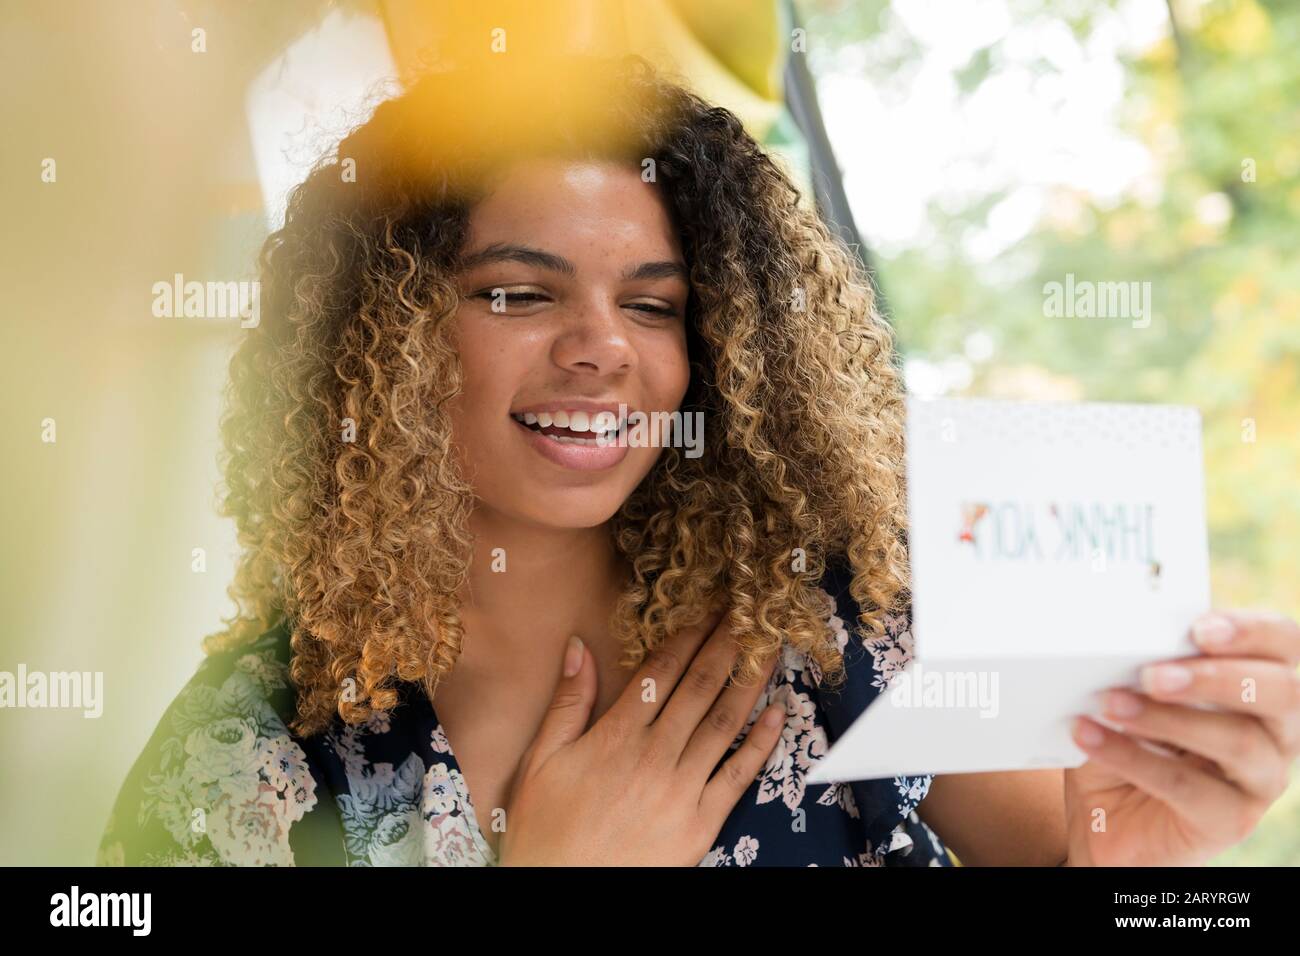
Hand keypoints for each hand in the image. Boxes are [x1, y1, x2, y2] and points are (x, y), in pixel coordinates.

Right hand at [496, 608, 784, 865]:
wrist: (563, 893)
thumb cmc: (545, 830)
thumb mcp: (541, 761)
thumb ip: (567, 702)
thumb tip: (578, 646)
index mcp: (617, 734)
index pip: (663, 670)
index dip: (690, 634)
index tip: (711, 607)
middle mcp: (655, 754)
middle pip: (701, 686)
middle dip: (728, 644)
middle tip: (752, 612)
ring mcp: (682, 788)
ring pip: (724, 721)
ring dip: (751, 679)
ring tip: (771, 647)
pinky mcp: (701, 823)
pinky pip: (738, 775)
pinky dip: (760, 742)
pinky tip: (777, 714)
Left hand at [1063, 609, 1299, 865]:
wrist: (1104, 812)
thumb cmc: (1126, 738)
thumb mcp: (1131, 691)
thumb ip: (1141, 662)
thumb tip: (1120, 638)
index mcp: (1260, 685)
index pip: (1283, 645)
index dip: (1253, 631)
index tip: (1200, 628)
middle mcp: (1276, 732)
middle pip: (1282, 693)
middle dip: (1215, 676)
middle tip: (1152, 674)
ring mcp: (1260, 780)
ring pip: (1240, 741)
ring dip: (1168, 718)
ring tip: (1111, 704)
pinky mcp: (1231, 821)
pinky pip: (1187, 787)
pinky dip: (1132, 757)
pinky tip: (1090, 737)